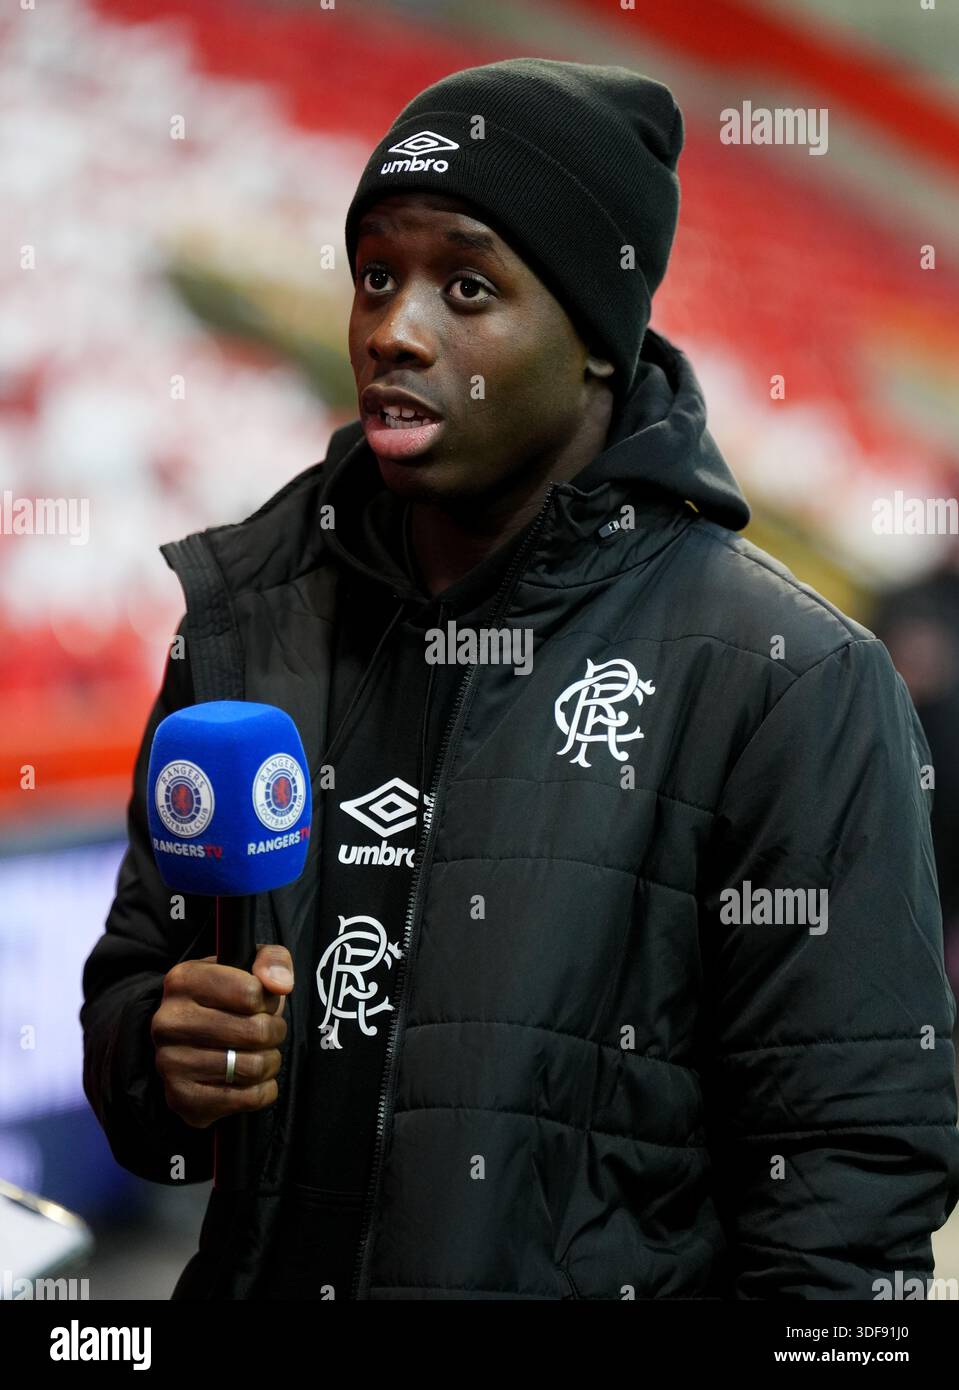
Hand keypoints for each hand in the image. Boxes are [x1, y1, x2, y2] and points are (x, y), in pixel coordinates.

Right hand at [151, 944, 293, 1128]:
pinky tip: (252, 1080)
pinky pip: (247, 1099)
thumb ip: (272, 960)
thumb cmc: (228, 1000)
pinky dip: (263, 1091)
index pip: (251, 992)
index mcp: (182, 980)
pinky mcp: (180, 1098)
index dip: (268, 1000)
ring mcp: (169, 1062)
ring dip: (270, 1062)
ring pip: (253, 1067)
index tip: (260, 1004)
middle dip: (274, 1032)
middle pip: (255, 1031)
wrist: (191, 1043)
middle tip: (267, 1032)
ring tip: (260, 1054)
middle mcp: (168, 1021)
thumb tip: (280, 984)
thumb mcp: (249, 965)